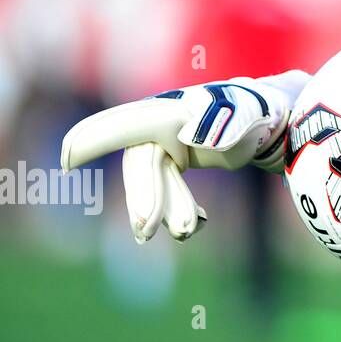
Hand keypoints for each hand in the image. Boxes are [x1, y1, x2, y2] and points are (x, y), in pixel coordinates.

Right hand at [61, 71, 309, 242]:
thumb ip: (228, 122)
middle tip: (146, 231)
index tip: (69, 160)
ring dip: (164, 209)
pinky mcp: (173, 160)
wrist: (271, 118)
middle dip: (143, 197)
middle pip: (140, 164)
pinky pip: (163, 191)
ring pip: (151, 182)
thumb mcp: (251, 115)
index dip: (94, 139)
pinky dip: (176, 210)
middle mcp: (160, 126)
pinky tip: (198, 223)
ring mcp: (164, 144)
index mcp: (170, 110)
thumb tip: (193, 140)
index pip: (126, 124)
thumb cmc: (258, 110)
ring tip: (190, 228)